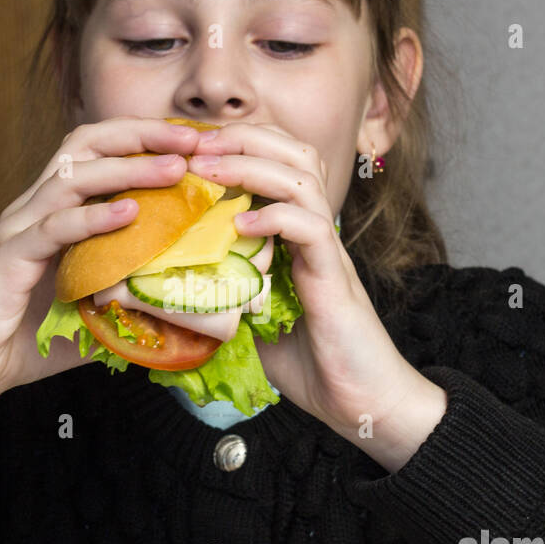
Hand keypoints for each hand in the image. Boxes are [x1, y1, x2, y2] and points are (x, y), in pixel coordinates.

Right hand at [0, 117, 202, 419]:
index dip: (145, 140)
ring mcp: (19, 229)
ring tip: (174, 169)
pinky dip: (92, 217)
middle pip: (86, 144)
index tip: (195, 144)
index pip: (99, 153)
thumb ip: (129, 301)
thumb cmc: (25, 340)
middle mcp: (36, 208)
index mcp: (55, 211)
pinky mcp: (8, 258)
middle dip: (143, 135)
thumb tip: (185, 311)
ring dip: (128, 168)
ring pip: (73, 176)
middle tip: (194, 141)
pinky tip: (128, 214)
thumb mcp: (92, 313)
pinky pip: (53, 228)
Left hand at [187, 122, 426, 434]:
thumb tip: (179, 287)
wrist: (364, 406)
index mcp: (299, 239)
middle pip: (296, 154)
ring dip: (252, 165)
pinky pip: (311, 229)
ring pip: (304, 179)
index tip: (194, 150)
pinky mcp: (335, 280)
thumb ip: (229, 296)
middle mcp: (318, 236)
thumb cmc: (316, 368)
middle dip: (245, 138)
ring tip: (210, 169)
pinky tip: (240, 224)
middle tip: (199, 144)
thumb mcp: (255, 325)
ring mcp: (329, 254)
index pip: (280, 167)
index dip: (241, 146)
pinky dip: (275, 217)